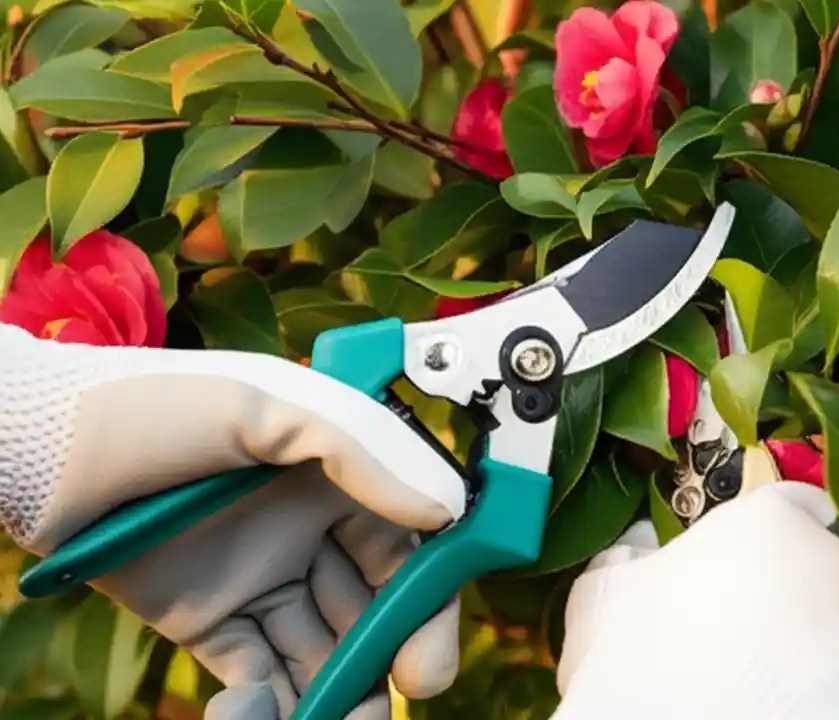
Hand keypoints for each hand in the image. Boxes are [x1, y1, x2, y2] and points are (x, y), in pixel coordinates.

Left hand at [0, 324, 468, 718]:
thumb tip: (444, 510)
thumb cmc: (161, 404)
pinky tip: (260, 712)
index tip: (433, 654)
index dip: (428, 602)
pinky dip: (266, 706)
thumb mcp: (274, 410)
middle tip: (405, 695)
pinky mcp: (207, 620)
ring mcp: (258, 578)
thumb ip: (365, 456)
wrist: (46, 443)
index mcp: (335, 478)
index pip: (406, 549)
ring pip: (320, 651)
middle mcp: (307, 531)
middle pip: (372, 609)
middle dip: (392, 658)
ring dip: (339, 693)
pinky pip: (254, 674)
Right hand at [553, 481, 838, 719]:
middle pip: (830, 575)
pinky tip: (809, 715)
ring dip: (833, 657)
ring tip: (779, 696)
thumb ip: (634, 556)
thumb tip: (640, 546)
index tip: (759, 577)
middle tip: (754, 653)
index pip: (799, 509)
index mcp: (770, 521)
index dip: (778, 545)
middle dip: (803, 608)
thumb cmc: (631, 674)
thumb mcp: (604, 596)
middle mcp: (837, 560)